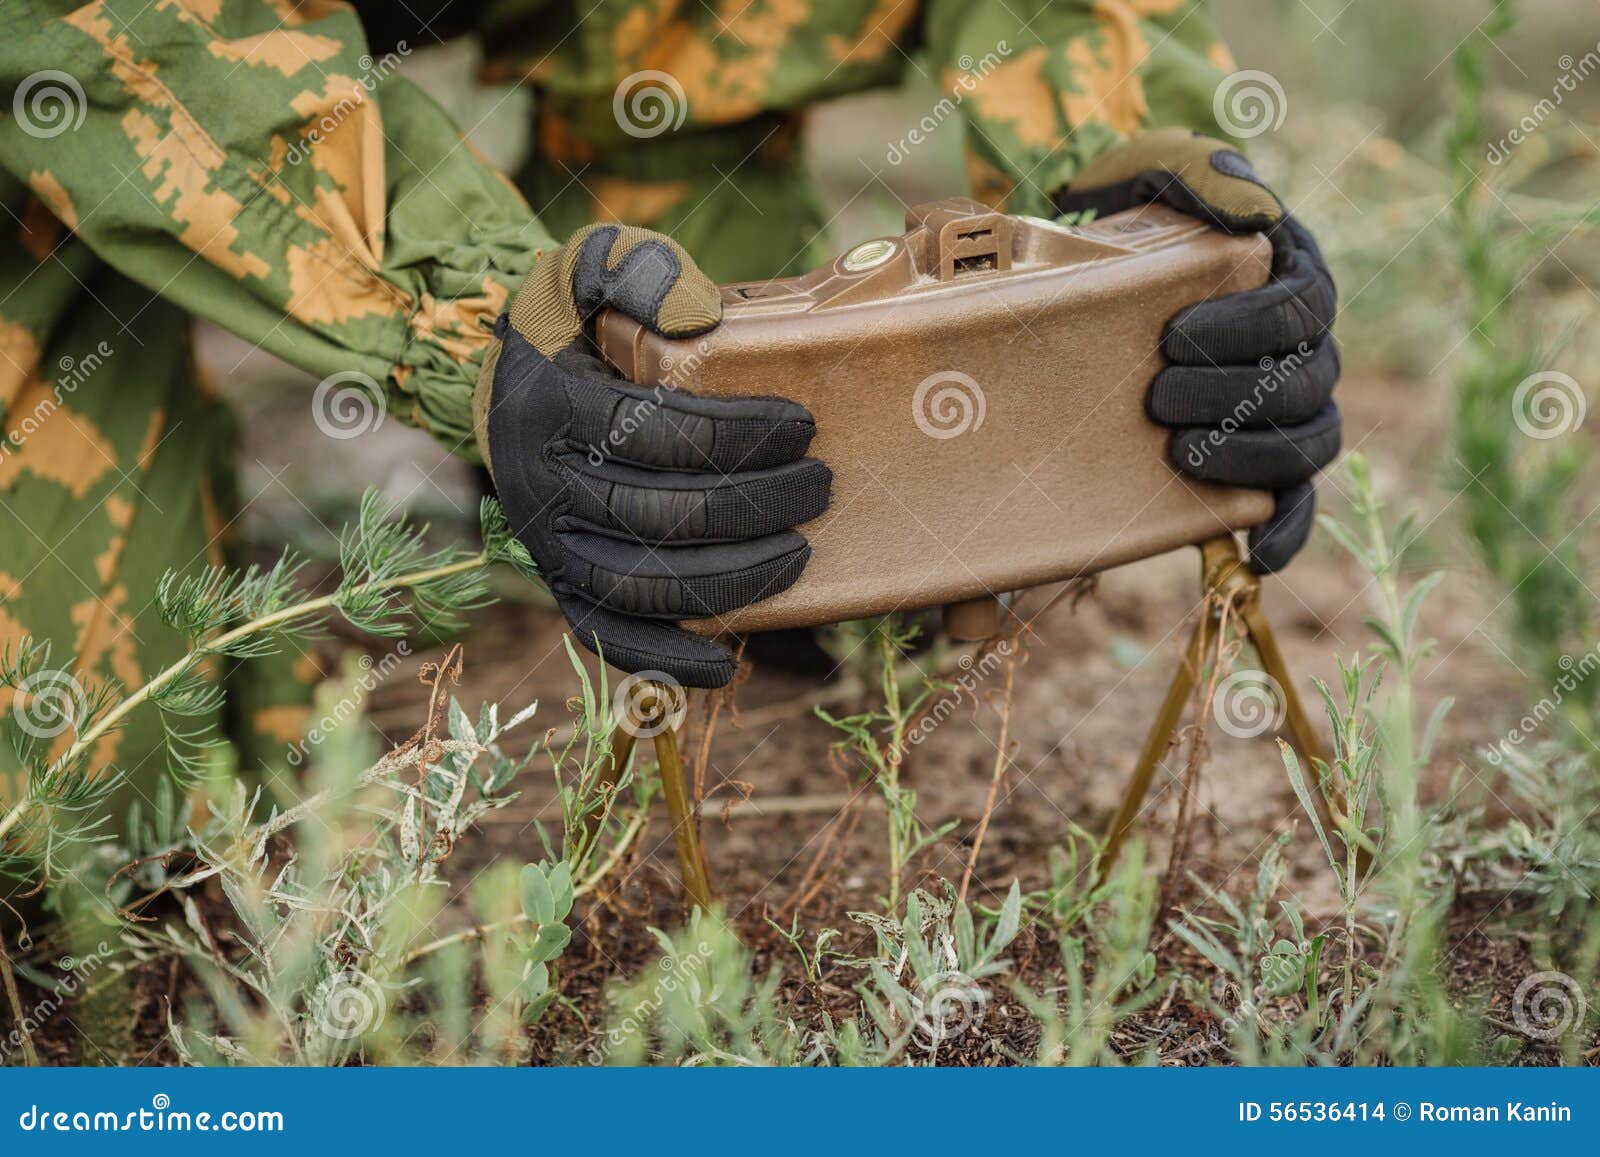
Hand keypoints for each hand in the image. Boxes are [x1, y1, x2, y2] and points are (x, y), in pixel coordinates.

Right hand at [475, 224, 830, 686]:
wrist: (501, 389)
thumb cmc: (565, 327)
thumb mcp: (583, 269)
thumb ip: (632, 269)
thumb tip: (697, 311)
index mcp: (550, 412)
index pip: (658, 434)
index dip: (740, 436)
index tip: (804, 425)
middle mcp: (541, 490)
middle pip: (664, 516)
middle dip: (758, 505)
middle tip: (823, 485)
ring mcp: (549, 548)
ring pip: (647, 586)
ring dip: (734, 579)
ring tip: (801, 551)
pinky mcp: (560, 585)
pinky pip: (610, 636)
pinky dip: (668, 660)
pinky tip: (731, 664)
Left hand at [1052, 128, 1339, 572]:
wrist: (1096, 266)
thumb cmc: (1132, 211)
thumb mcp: (1156, 168)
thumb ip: (1203, 174)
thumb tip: (1255, 208)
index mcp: (1295, 279)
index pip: (1298, 313)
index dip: (1243, 331)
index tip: (1172, 336)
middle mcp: (1307, 346)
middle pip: (1302, 386)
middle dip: (1230, 398)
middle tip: (1154, 397)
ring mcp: (1289, 408)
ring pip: (1305, 447)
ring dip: (1246, 459)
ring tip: (1178, 454)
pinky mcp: (1261, 457)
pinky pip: (1297, 502)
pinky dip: (1284, 530)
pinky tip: (1256, 554)